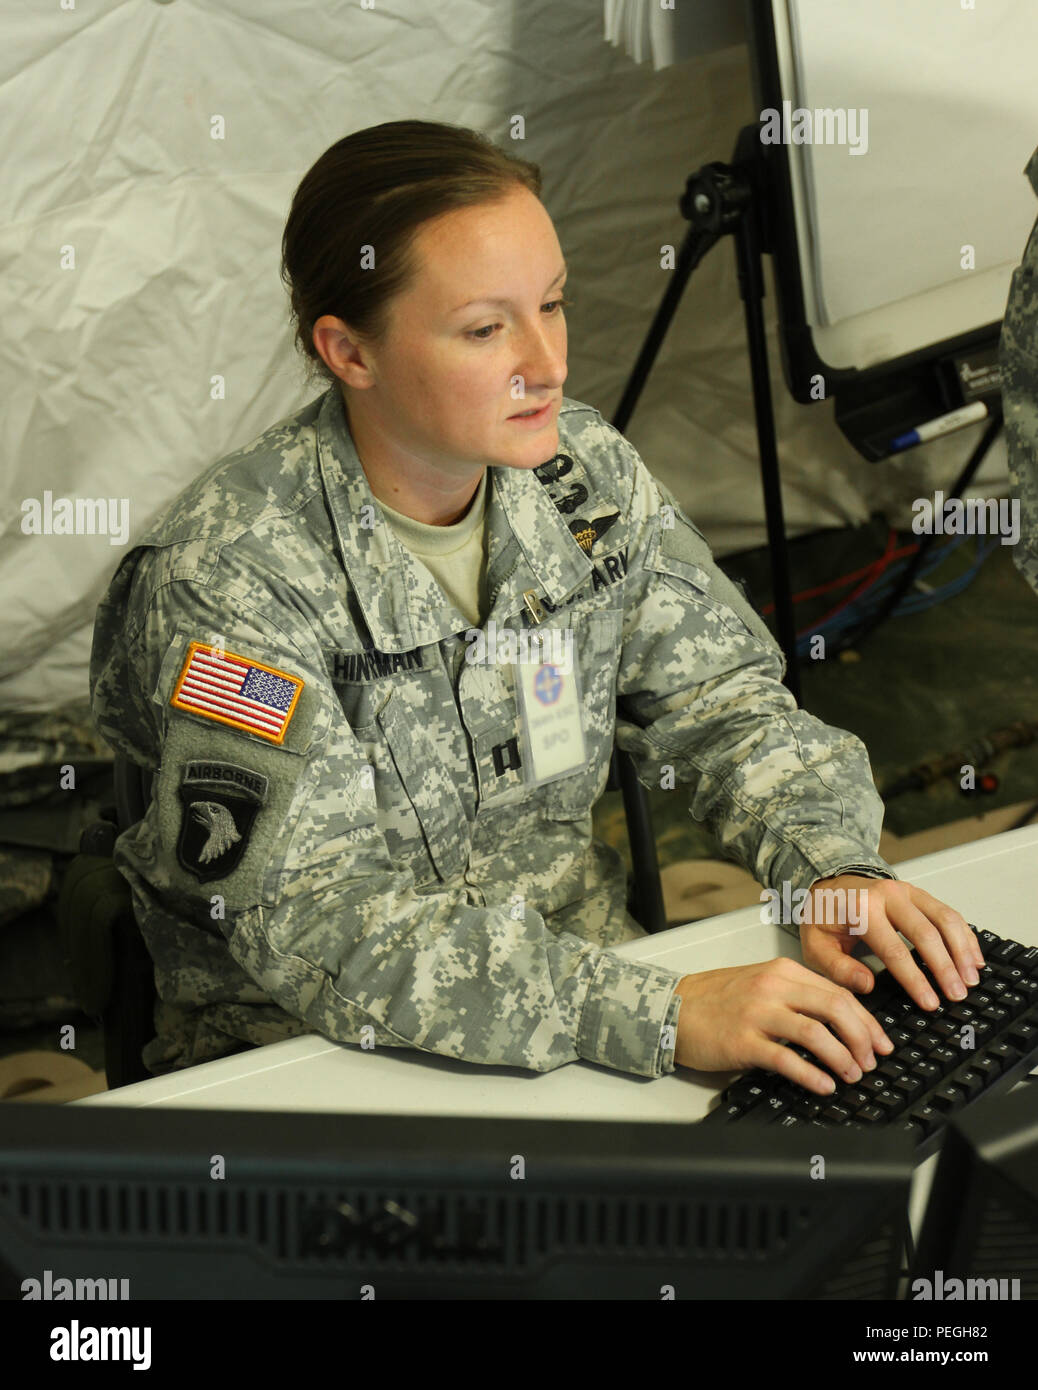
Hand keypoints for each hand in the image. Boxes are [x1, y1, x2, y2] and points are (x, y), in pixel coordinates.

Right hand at [672, 959, 892, 1095]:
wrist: (671, 1008)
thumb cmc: (714, 999)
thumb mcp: (760, 983)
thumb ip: (796, 996)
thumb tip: (839, 1023)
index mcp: (782, 971)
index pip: (839, 993)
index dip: (866, 1021)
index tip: (880, 1042)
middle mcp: (773, 987)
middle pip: (835, 1009)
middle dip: (862, 1038)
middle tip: (871, 1061)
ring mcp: (757, 1013)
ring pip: (816, 1033)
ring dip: (842, 1057)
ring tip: (851, 1075)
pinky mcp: (742, 1041)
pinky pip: (786, 1059)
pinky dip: (811, 1074)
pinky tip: (823, 1085)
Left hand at [799, 874, 984, 1010]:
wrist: (829, 886)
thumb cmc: (825, 918)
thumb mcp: (816, 946)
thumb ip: (838, 968)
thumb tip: (867, 985)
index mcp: (861, 909)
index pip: (894, 949)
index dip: (915, 979)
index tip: (929, 1002)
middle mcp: (888, 895)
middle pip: (926, 933)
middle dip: (945, 968)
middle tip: (957, 995)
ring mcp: (907, 892)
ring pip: (945, 919)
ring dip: (962, 951)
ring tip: (972, 979)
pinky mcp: (919, 894)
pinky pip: (949, 913)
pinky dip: (965, 936)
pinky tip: (974, 958)